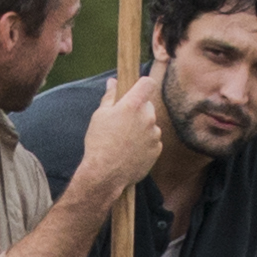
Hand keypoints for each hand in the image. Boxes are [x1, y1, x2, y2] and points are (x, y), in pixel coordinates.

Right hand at [55, 80, 174, 213]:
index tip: (137, 89)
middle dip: (138, 110)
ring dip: (141, 128)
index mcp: (133, 105)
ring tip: (124, 141)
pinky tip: (130, 151)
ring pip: (150, 124)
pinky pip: (153, 140)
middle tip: (122, 122)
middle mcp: (148, 117)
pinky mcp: (157, 149)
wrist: (106, 174)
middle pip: (147, 105)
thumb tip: (113, 82)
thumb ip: (110, 96)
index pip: (148, 83)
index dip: (143, 84)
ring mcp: (154, 134)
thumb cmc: (99, 142)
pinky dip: (144, 143)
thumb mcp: (100, 115)